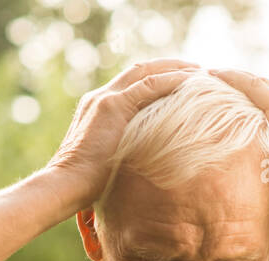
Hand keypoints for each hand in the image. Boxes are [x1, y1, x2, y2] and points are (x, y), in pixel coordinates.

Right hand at [46, 59, 199, 210]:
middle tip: (197, 70)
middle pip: (140, 71)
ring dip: (175, 69)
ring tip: (201, 72)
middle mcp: (101, 97)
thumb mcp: (111, 161)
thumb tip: (147, 165)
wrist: (67, 185)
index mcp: (98, 107)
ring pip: (146, 72)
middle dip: (169, 67)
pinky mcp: (113, 106)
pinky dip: (172, 81)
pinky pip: (149, 86)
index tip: (182, 82)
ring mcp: (106, 99)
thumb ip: (126, 152)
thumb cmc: (87, 185)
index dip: (157, 79)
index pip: (132, 84)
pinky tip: (192, 82)